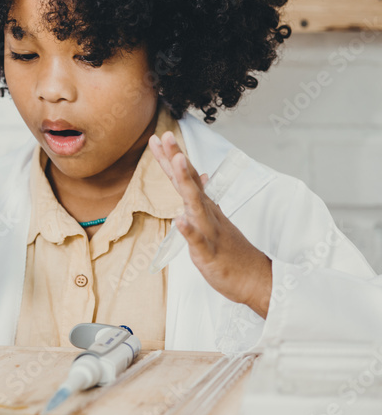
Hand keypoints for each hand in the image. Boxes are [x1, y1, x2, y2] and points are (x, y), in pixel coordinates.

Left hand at [149, 131, 271, 317]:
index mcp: (204, 207)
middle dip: (177, 159)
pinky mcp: (209, 253)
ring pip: (195, 206)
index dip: (172, 158)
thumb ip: (203, 197)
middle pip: (189, 183)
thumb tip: (199, 175)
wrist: (254, 278)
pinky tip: (180, 221)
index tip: (160, 137)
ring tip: (177, 162)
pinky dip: (189, 231)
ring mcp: (209, 232)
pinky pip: (198, 241)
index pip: (186, 178)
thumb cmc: (230, 250)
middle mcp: (207, 214)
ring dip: (186, 184)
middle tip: (166, 136)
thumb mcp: (214, 219)